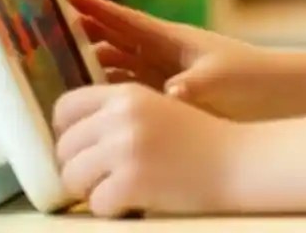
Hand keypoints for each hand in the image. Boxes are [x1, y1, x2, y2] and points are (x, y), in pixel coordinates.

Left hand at [53, 83, 247, 216]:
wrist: (241, 161)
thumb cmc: (201, 141)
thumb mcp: (158, 110)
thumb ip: (118, 115)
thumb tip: (71, 138)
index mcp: (127, 95)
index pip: (65, 107)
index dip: (68, 132)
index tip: (83, 148)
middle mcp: (121, 117)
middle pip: (64, 148)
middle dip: (79, 167)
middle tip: (107, 177)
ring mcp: (125, 149)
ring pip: (72, 178)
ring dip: (92, 190)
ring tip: (122, 189)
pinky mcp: (131, 182)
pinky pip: (96, 204)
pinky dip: (113, 209)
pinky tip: (137, 201)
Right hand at [67, 0, 273, 119]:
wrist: (280, 94)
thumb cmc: (252, 79)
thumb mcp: (220, 80)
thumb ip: (192, 86)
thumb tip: (171, 94)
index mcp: (174, 39)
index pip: (126, 20)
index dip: (96, 9)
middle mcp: (167, 53)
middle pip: (116, 40)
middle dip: (86, 35)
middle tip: (50, 34)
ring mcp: (169, 73)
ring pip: (122, 66)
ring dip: (96, 67)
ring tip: (63, 71)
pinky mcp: (174, 95)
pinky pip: (134, 89)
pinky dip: (114, 93)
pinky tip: (96, 104)